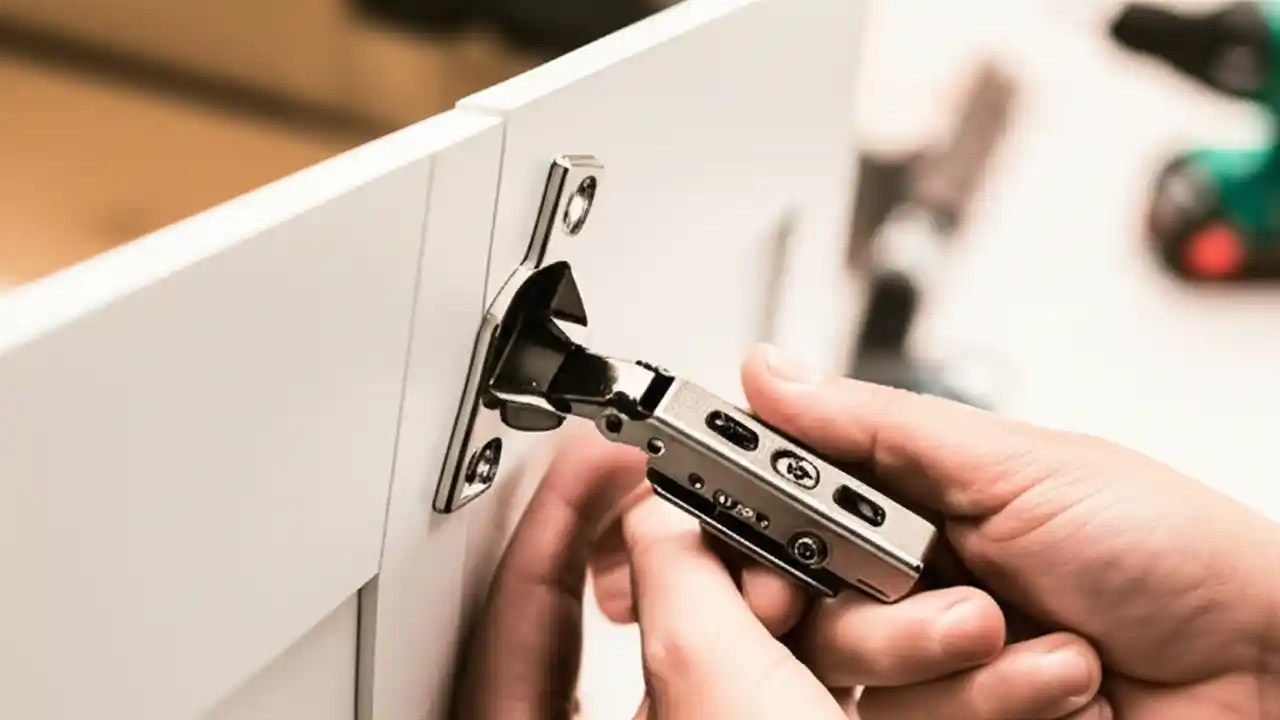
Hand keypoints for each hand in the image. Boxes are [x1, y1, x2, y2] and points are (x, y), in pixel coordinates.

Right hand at [740, 343, 1279, 718]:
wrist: (1264, 668)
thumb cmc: (1170, 554)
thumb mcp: (1019, 467)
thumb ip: (879, 427)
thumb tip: (771, 376)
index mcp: (913, 508)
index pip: (790, 514)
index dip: (755, 537)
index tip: (753, 556)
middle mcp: (912, 585)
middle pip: (808, 612)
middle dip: (880, 617)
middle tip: (959, 605)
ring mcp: (936, 666)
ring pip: (859, 682)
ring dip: (958, 665)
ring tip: (1047, 644)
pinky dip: (993, 709)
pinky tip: (1063, 687)